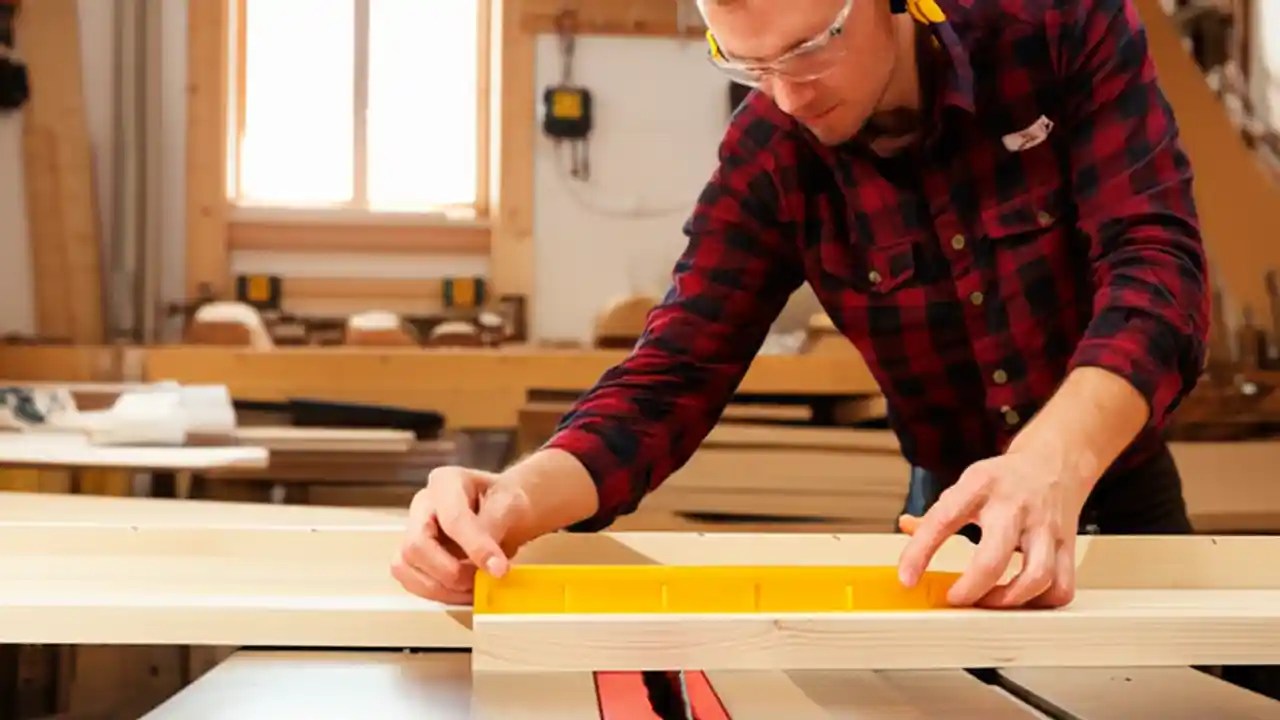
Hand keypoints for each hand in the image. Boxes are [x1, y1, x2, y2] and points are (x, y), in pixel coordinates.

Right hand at [390, 466, 531, 604]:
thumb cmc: (505, 503)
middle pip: (416, 545)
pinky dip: (436, 593)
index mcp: (446, 482)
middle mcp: (422, 505)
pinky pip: (410, 580)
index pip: (452, 518)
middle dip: (450, 572)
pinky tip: (462, 592)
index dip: (475, 547)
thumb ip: (496, 526)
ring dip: (441, 588)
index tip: (499, 570)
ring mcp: (413, 530)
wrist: (503, 511)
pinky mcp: (412, 556)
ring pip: (405, 566)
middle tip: (482, 580)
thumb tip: (485, 559)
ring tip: (474, 588)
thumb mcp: (511, 505)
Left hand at [896, 451, 1087, 608]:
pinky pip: (1062, 585)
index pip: (942, 520)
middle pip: (994, 558)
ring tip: (990, 602)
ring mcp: (1045, 527)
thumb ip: (936, 512)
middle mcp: (1014, 506)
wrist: (1054, 461)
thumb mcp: (967, 483)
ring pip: (1037, 576)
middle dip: (971, 588)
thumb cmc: (1005, 478)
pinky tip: (1023, 599)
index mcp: (979, 486)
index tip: (907, 579)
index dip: (920, 553)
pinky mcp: (1068, 544)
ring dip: (1009, 600)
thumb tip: (906, 528)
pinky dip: (1042, 602)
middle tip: (955, 599)